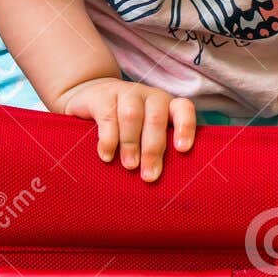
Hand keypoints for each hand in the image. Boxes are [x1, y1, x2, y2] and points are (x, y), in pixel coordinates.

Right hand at [54, 77, 197, 182]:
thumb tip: (166, 184)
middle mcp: (149, 97)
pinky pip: (108, 116)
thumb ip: (157, 150)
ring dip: (131, 144)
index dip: (185, 127)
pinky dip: (108, 139)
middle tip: (149, 176)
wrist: (93, 98)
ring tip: (130, 166)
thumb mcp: (146, 134)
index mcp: (166, 106)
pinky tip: (107, 155)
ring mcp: (126, 93)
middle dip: (153, 149)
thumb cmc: (127, 127)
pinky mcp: (103, 96)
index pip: (183, 109)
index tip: (182, 149)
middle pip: (156, 118)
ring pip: (132, 115)